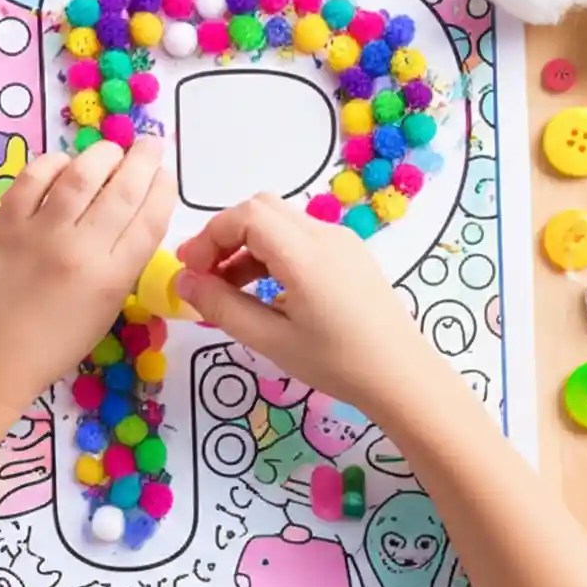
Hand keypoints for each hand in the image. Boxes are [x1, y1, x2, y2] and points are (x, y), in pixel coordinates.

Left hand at [0, 140, 175, 413]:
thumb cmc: (51, 345)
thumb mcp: (104, 311)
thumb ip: (121, 264)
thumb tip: (131, 217)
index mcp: (112, 278)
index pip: (150, 221)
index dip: (163, 190)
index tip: (167, 174)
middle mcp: (81, 250)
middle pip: (124, 191)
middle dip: (144, 161)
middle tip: (151, 145)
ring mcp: (40, 234)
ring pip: (82, 175)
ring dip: (103, 154)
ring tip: (112, 150)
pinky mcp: (5, 225)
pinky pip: (33, 179)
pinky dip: (54, 163)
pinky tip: (64, 164)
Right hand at [175, 193, 429, 410]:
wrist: (403, 377)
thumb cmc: (337, 362)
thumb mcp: (271, 340)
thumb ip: (222, 307)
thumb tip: (184, 282)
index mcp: (304, 253)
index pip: (245, 215)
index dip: (210, 236)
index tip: (191, 271)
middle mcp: (324, 235)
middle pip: (261, 209)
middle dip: (226, 237)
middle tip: (205, 276)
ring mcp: (342, 242)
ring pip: (281, 223)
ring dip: (248, 246)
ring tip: (229, 291)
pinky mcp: (351, 255)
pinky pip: (301, 238)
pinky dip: (273, 254)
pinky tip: (266, 293)